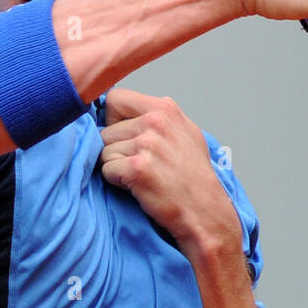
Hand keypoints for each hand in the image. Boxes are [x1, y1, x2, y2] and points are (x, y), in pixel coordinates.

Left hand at [98, 88, 241, 259]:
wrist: (204, 208)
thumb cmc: (193, 175)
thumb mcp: (184, 132)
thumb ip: (155, 116)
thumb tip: (119, 110)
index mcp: (165, 109)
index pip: (116, 99)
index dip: (114, 119)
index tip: (124, 134)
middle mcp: (156, 122)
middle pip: (106, 130)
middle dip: (116, 148)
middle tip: (141, 163)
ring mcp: (146, 144)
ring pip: (104, 151)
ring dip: (116, 166)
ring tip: (142, 175)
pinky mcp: (136, 168)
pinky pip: (106, 169)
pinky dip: (116, 181)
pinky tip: (139, 185)